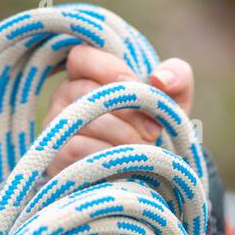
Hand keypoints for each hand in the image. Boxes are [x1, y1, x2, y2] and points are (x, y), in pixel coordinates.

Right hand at [44, 45, 194, 176]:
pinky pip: (78, 148)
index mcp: (87, 74)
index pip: (81, 57)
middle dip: (127, 112)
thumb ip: (177, 78)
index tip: (136, 86)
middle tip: (153, 130)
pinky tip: (125, 164)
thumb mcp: (173, 102)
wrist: (147, 177)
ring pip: (84, 120)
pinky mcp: (57, 156)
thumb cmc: (155, 129)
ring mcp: (58, 127)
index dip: (108, 68)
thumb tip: (160, 79)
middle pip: (86, 91)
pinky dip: (108, 155)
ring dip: (122, 136)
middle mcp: (64, 97)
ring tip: (144, 148)